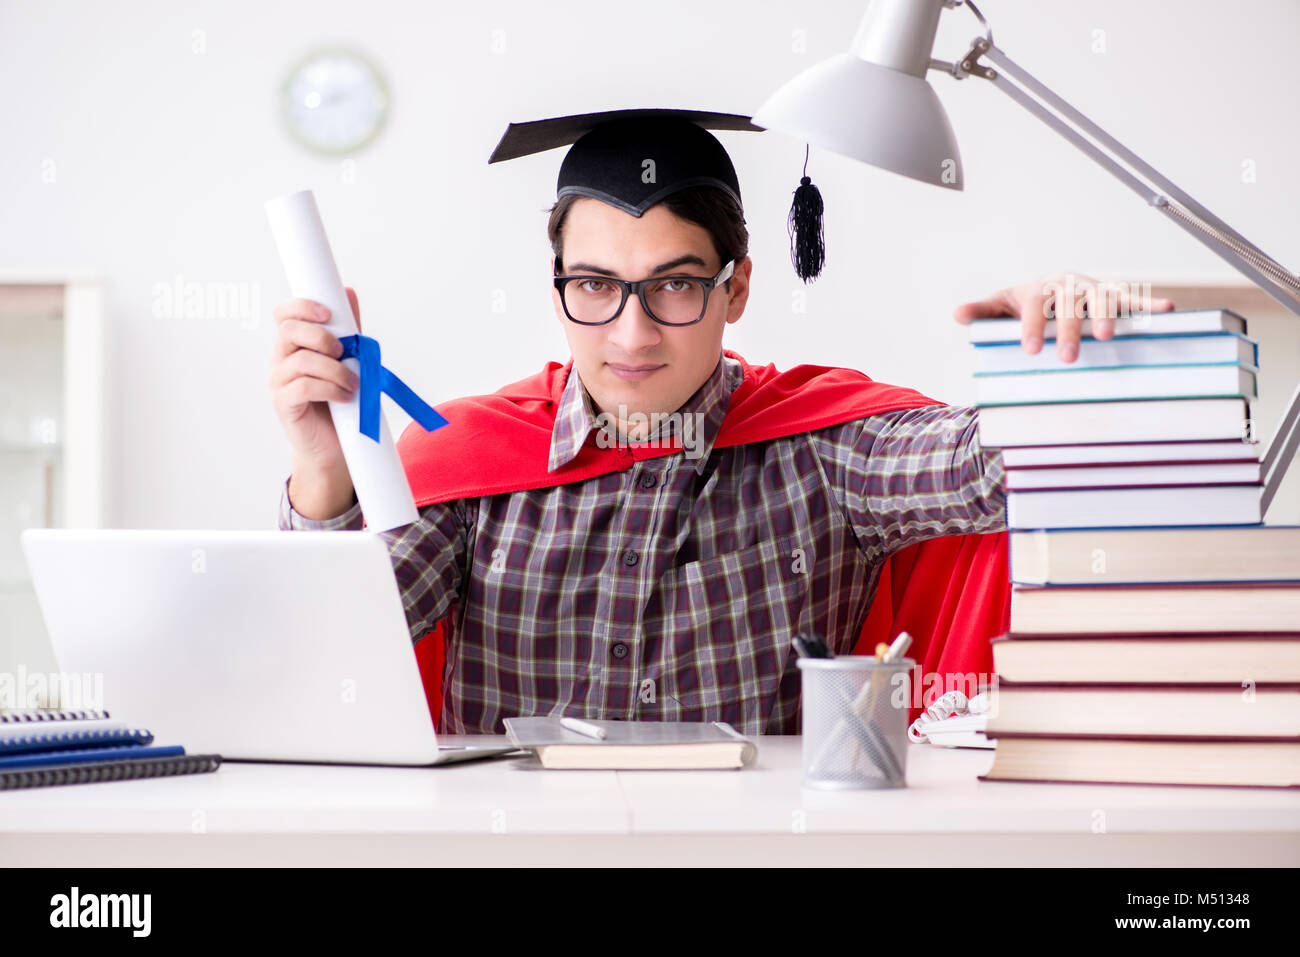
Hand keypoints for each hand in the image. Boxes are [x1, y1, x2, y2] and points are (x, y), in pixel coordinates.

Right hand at [269, 287, 362, 467]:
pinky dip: (330, 389)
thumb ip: (347, 330)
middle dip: (322, 337)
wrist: (336, 443)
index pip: (285, 314)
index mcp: (294, 344)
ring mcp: (279, 382)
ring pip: (302, 361)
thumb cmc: (341, 399)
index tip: (328, 314)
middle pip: (289, 331)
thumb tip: (349, 293)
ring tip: (354, 384)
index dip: (302, 307)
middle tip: (345, 353)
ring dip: (335, 370)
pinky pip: (303, 387)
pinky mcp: (284, 404)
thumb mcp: (349, 359)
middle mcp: (281, 359)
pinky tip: (345, 397)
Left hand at [952, 272, 1173, 361]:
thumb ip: (983, 312)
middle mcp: (1068, 287)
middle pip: (1069, 304)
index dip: (1033, 326)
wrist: (1050, 287)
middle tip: (1068, 357)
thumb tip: (958, 316)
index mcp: (1040, 289)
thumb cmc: (1025, 302)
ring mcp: (1093, 291)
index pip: (1035, 306)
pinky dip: (1150, 303)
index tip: (1030, 350)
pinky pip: (1134, 299)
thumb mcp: (1001, 305)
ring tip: (1106, 336)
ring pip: (1101, 299)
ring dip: (1106, 315)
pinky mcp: (1114, 297)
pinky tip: (1168, 309)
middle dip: (1069, 330)